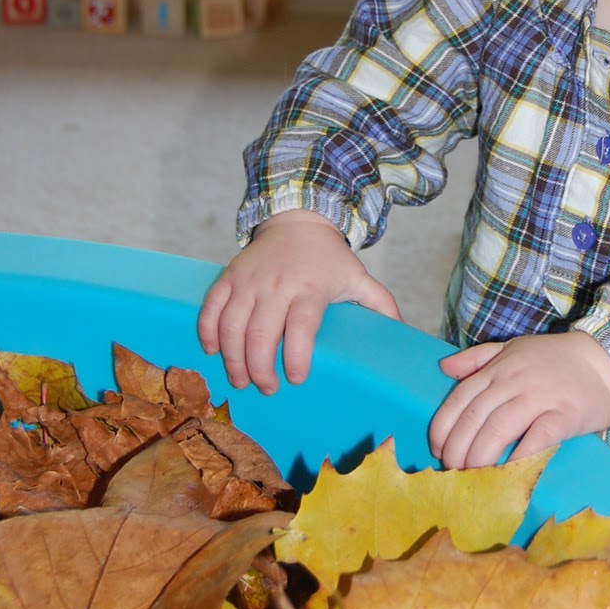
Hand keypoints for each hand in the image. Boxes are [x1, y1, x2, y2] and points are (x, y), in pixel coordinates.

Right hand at [197, 209, 400, 393]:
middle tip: (267, 388)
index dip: (295, 356)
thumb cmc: (329, 258)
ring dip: (232, 359)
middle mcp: (277, 285)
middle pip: (260, 335)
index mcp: (310, 288)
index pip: (300, 327)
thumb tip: (402, 332)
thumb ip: (380, 304)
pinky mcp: (229, 278)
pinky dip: (207, 333)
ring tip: (240, 380)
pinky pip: (210, 309)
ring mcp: (249, 281)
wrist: (298, 220)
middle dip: (259, 369)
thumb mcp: (358, 277)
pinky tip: (213, 352)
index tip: (295, 379)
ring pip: (231, 327)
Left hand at [430, 331, 609, 469]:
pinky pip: (536, 439)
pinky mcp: (564, 415)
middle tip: (452, 470)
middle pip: (475, 418)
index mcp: (499, 368)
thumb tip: (444, 367)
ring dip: (480, 457)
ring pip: (499, 429)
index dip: (443, 428)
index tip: (437, 450)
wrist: (604, 362)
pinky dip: (517, 456)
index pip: (460, 399)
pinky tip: (505, 471)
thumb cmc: (554, 359)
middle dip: (458, 449)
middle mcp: (515, 380)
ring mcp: (540, 397)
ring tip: (471, 475)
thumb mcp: (512, 348)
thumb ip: (477, 358)